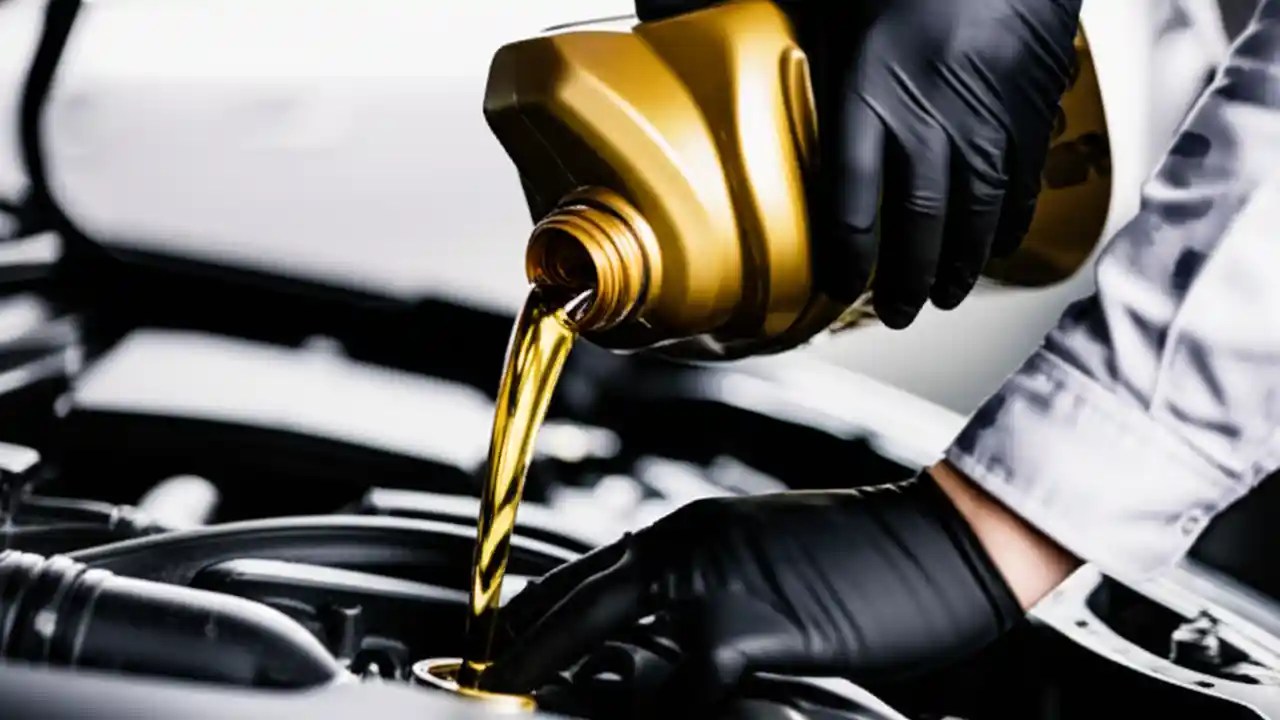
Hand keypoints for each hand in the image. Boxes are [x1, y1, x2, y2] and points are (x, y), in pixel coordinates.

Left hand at [483, 473, 1025, 705]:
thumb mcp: (764, 560)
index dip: (536, 616)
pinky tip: (653, 719)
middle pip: (572, 602)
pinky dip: (661, 714)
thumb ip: (704, 592)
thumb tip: (658, 642)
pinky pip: (680, 694)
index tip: (504, 649)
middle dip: (522, 649)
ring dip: (578, 684)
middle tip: (488, 681)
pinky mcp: (750, 632)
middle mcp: (684, 549)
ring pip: (607, 644)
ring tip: (545, 703)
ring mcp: (712, 587)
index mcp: (687, 532)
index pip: (584, 574)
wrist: (945, 536)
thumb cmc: (866, 555)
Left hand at [639, 0, 1082, 327]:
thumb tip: (686, 33)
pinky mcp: (1031, 114)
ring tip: (941, 296)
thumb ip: (784, 44)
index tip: (838, 284)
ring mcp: (987, 121)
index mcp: (870, 95)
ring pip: (975, 218)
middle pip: (917, 225)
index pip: (851, 205)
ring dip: (957, 267)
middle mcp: (930, 118)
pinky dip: (1006, 230)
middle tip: (894, 313)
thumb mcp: (829, 6)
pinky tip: (989, 252)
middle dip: (905, 281)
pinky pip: (1022, 189)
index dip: (845, 259)